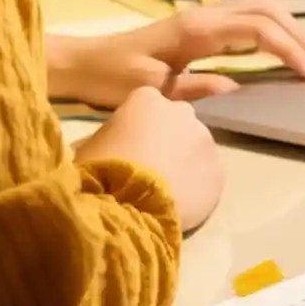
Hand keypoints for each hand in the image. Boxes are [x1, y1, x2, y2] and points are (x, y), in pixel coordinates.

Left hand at [48, 0, 304, 108]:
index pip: (258, 30)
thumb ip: (198, 89)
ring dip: (291, 32)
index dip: (289, 49)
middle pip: (268, 11)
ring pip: (262, 11)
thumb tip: (240, 90)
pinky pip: (250, 20)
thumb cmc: (112, 79)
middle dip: (299, 37)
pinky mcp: (203, 27)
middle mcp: (206, 16)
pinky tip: (284, 53)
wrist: (83, 64)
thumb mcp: (154, 91)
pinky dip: (275, 33)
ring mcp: (205, 18)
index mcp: (197, 29)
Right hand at [74, 86, 222, 230]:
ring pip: (197, 148)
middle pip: (177, 122)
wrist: (129, 206)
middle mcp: (182, 112)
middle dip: (168, 139)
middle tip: (150, 166)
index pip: (147, 105)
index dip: (137, 126)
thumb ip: (102, 138)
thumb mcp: (85, 148)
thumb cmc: (99, 171)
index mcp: (146, 99)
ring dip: (185, 162)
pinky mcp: (219, 170)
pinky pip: (208, 176)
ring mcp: (205, 141)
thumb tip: (101, 146)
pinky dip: (198, 186)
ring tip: (166, 189)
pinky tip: (182, 203)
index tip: (128, 146)